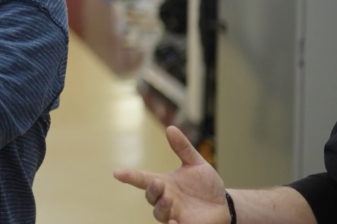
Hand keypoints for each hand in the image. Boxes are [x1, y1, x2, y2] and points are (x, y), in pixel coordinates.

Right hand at [114, 126, 230, 223]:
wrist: (225, 205)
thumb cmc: (207, 185)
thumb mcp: (196, 163)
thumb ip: (183, 148)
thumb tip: (170, 128)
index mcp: (165, 183)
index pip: (142, 179)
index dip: (129, 176)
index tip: (117, 172)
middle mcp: (166, 199)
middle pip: (150, 196)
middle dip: (152, 191)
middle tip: (159, 183)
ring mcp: (174, 213)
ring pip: (159, 213)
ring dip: (161, 207)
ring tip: (169, 199)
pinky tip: (174, 221)